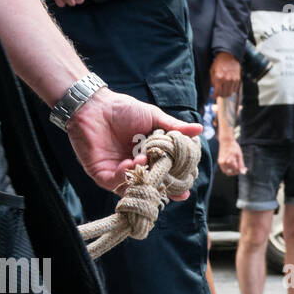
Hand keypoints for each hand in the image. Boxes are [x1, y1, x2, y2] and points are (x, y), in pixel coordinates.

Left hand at [67, 88, 202, 196]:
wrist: (95, 105)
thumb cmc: (123, 109)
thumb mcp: (153, 117)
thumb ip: (174, 128)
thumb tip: (199, 129)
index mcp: (149, 156)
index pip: (165, 174)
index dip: (175, 182)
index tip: (186, 187)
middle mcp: (135, 167)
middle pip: (151, 185)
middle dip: (161, 188)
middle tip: (172, 188)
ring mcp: (119, 172)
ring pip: (134, 188)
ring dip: (142, 179)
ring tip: (145, 161)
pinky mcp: (102, 174)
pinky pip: (115, 184)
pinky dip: (124, 177)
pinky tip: (130, 162)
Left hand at [211, 52, 241, 99]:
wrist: (229, 55)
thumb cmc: (219, 62)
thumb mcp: (212, 70)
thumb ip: (212, 81)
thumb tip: (213, 89)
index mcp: (219, 77)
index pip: (217, 92)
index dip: (214, 96)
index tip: (213, 96)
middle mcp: (227, 80)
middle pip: (224, 94)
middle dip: (220, 95)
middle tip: (218, 93)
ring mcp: (233, 80)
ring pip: (230, 93)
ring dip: (226, 93)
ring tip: (223, 90)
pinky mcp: (238, 79)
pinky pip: (235, 89)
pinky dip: (231, 90)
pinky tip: (228, 86)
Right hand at [218, 138, 245, 176]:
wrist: (226, 141)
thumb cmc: (233, 147)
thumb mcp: (239, 156)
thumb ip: (241, 165)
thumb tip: (243, 173)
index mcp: (228, 160)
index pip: (235, 170)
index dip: (240, 170)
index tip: (245, 169)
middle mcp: (223, 162)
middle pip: (231, 173)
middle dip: (237, 171)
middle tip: (242, 168)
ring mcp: (220, 163)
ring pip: (227, 172)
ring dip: (233, 171)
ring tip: (237, 165)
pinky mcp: (219, 162)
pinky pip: (225, 170)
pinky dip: (230, 169)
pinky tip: (234, 165)